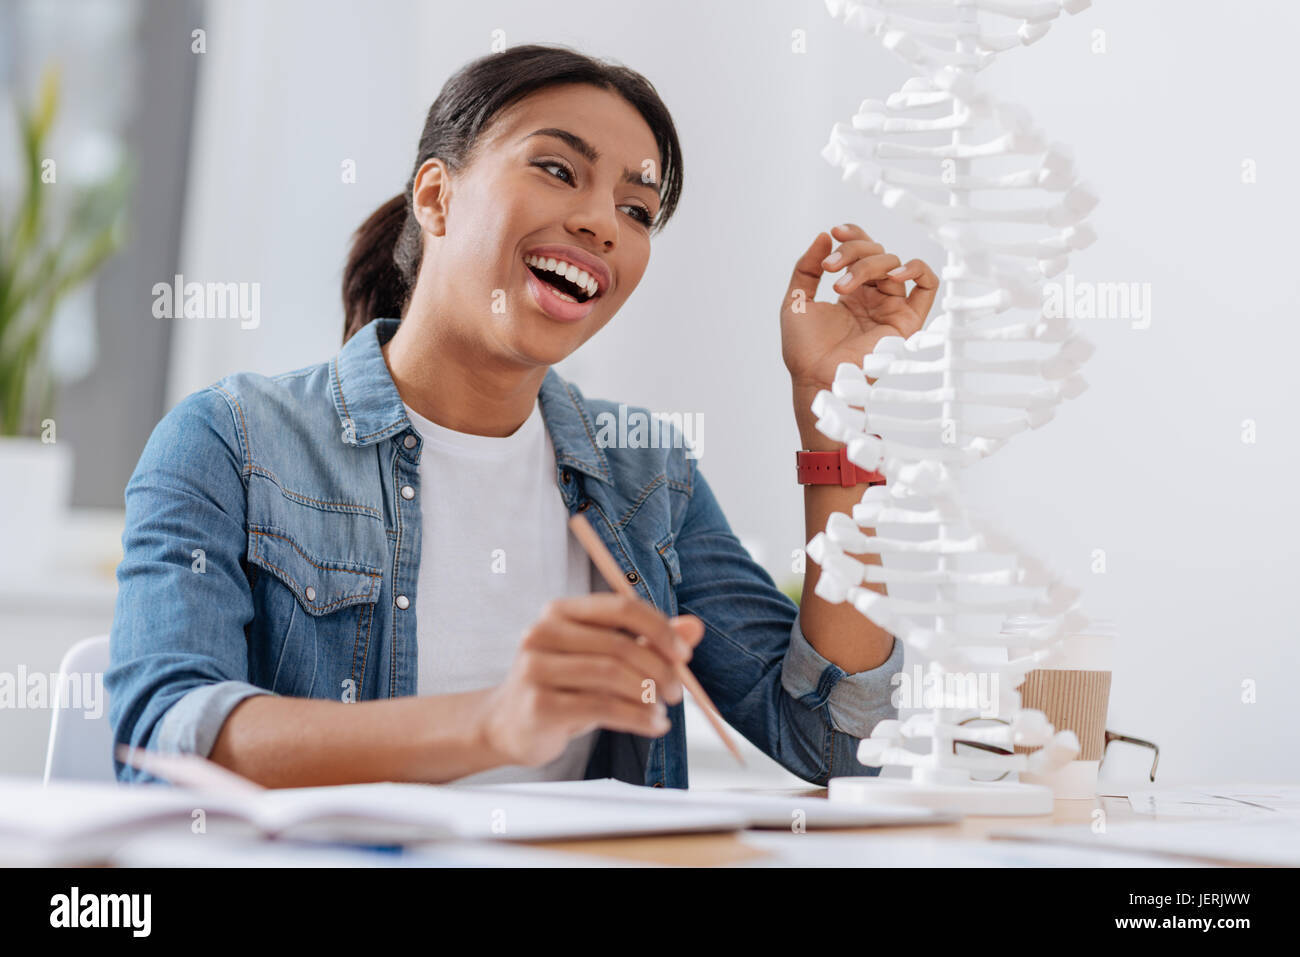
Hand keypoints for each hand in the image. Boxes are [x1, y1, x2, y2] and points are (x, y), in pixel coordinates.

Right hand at [477, 594, 705, 767]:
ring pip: (612, 676)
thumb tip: (695, 628)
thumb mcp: (605, 658)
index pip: (620, 607)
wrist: (508, 724)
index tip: (684, 653)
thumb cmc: (565, 686)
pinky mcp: (538, 704)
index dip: (659, 628)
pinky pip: (602, 707)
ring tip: (663, 711)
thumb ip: (648, 640)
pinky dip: (637, 718)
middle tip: (677, 692)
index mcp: (560, 611)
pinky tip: (653, 726)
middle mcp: (542, 633)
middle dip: (660, 669)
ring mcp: (535, 668)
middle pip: (619, 645)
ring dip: (649, 696)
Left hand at [781, 224, 938, 412]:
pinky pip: (927, 286)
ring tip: (841, 285)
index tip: (835, 233)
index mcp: (853, 292)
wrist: (814, 377)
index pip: (863, 251)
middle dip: (853, 252)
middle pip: (878, 253)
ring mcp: (891, 308)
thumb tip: (825, 236)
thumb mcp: (796, 300)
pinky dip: (916, 269)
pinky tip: (893, 273)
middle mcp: (874, 298)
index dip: (853, 235)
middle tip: (830, 268)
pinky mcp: (907, 322)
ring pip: (894, 264)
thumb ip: (806, 267)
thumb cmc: (804, 349)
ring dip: (867, 265)